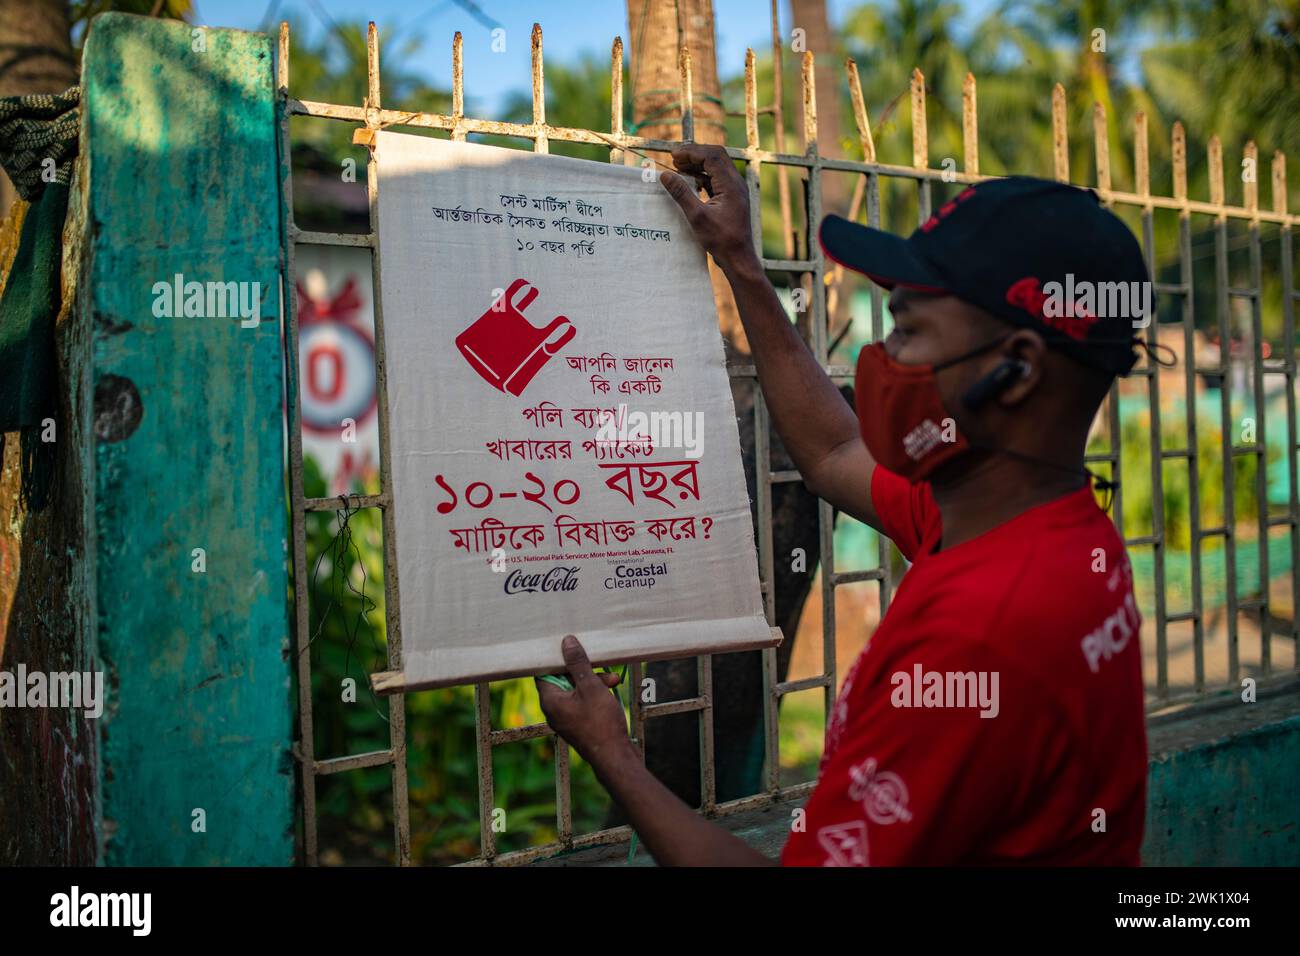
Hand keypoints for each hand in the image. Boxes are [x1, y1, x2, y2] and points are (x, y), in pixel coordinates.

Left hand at [535, 635, 630, 768]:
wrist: (615, 758)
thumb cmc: (601, 724)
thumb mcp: (591, 687)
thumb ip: (578, 663)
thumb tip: (566, 642)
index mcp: (550, 700)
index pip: (544, 672)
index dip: (556, 658)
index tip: (568, 647)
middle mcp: (554, 710)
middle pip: (562, 679)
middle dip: (582, 670)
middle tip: (598, 664)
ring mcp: (567, 718)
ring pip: (576, 690)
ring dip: (593, 681)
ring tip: (613, 679)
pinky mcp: (579, 723)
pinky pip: (583, 701)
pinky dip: (595, 694)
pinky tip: (611, 690)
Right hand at [659, 144, 756, 273]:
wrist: (739, 257)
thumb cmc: (721, 239)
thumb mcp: (697, 216)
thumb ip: (681, 193)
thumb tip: (665, 175)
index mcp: (731, 184)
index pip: (711, 156)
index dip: (691, 152)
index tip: (673, 155)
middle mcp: (736, 183)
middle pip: (716, 156)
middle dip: (695, 154)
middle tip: (675, 158)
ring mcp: (735, 190)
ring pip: (717, 167)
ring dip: (698, 164)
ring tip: (679, 167)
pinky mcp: (732, 198)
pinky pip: (717, 179)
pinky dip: (703, 176)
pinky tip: (691, 182)